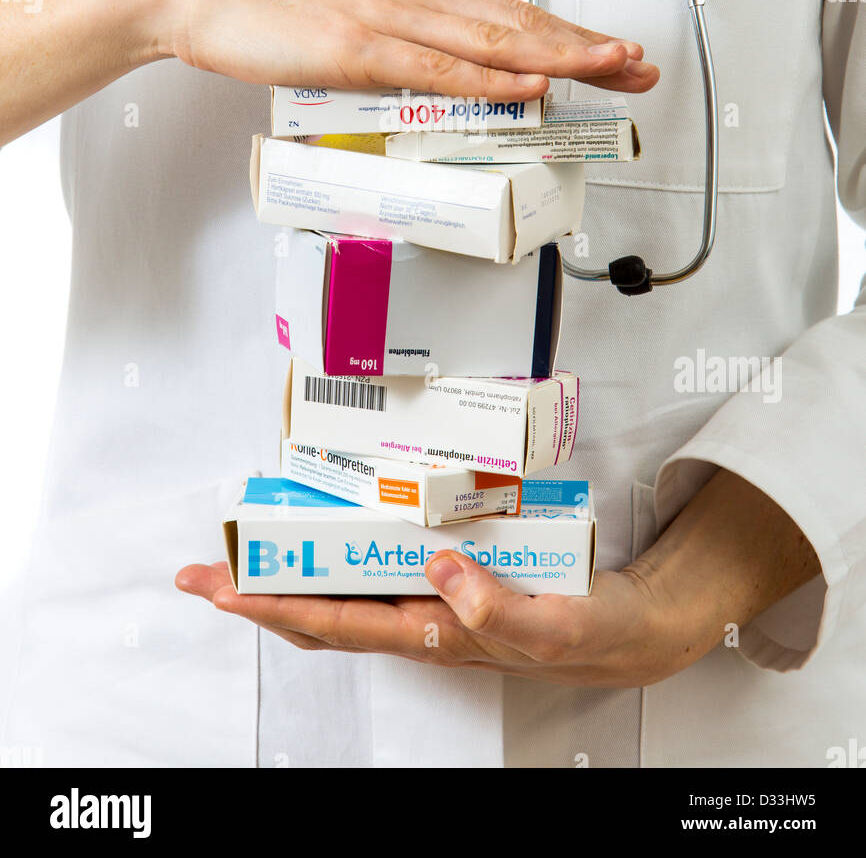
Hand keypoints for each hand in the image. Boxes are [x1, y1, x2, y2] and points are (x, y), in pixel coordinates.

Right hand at [146, 0, 658, 97]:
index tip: (617, 55)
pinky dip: (488, 77)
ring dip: (557, 55)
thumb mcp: (359, 18)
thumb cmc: (278, 10)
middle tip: (640, 67)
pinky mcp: (359, 46)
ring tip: (611, 67)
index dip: (572, 35)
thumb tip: (450, 74)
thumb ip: (408, 41)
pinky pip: (436, 66)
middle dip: (587, 46)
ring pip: (491, 39)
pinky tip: (525, 86)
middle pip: (518, 23)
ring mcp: (391, 18)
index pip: (512, 13)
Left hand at [176, 556, 680, 686]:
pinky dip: (351, 553)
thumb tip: (439, 569)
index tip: (222, 587)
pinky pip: (387, 568)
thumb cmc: (591, 633)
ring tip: (254, 549)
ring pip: (349, 593)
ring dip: (297, 575)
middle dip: (261, 594)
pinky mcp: (455, 578)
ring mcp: (436, 600)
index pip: (338, 623)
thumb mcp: (552, 625)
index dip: (274, 607)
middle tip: (207, 568)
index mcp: (437, 633)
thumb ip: (497, 606)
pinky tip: (341, 533)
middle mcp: (424, 620)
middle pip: (324, 614)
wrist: (634, 628)